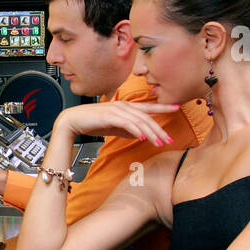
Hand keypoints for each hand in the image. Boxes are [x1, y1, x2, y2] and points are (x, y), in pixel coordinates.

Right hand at [55, 101, 178, 145]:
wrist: (72, 121)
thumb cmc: (90, 123)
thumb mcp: (113, 127)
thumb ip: (126, 130)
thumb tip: (140, 135)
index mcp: (125, 107)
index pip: (148, 107)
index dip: (163, 107)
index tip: (177, 108)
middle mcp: (123, 106)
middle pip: (147, 116)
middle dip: (159, 128)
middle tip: (169, 139)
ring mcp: (116, 110)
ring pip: (139, 121)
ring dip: (150, 132)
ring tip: (159, 142)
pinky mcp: (109, 116)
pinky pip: (127, 123)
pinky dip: (137, 130)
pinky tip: (143, 137)